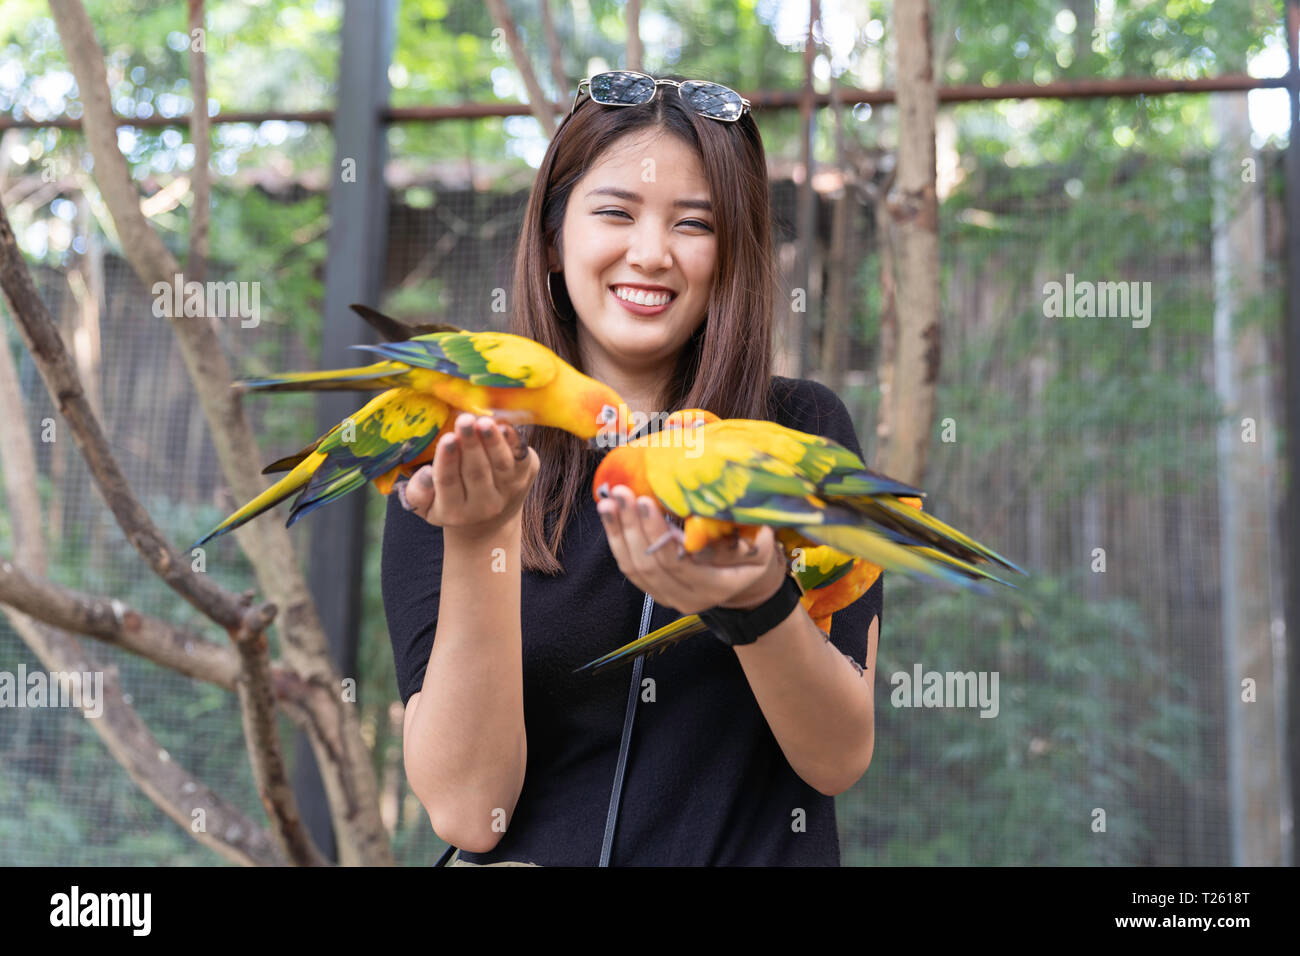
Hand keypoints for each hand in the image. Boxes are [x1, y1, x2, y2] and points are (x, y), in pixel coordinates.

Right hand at [397, 412, 539, 540]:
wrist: (490, 520)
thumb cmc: (451, 502)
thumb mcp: (426, 506)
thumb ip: (417, 493)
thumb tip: (425, 473)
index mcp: (454, 512)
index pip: (448, 483)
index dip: (447, 460)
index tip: (446, 439)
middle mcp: (484, 506)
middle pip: (476, 472)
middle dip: (471, 445)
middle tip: (464, 421)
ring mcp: (508, 491)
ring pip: (501, 465)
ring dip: (493, 442)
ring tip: (484, 422)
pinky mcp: (525, 474)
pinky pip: (521, 457)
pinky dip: (515, 442)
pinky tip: (506, 426)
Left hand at [596, 485, 789, 614]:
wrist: (743, 582)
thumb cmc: (754, 556)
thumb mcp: (760, 547)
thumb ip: (741, 540)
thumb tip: (714, 519)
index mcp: (714, 587)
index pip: (677, 563)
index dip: (657, 533)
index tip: (646, 500)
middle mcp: (686, 598)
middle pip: (649, 565)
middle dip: (632, 527)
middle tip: (622, 494)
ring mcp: (666, 596)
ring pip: (633, 568)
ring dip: (618, 532)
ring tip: (607, 502)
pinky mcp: (653, 589)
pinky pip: (629, 567)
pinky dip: (616, 540)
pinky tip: (609, 515)